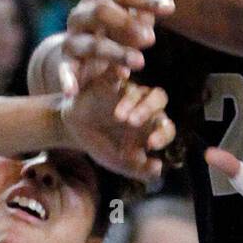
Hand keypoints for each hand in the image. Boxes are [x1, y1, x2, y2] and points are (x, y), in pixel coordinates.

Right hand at [59, 74, 174, 181]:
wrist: (76, 132)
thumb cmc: (104, 146)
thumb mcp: (119, 163)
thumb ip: (139, 169)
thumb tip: (158, 169)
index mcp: (151, 127)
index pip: (167, 127)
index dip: (163, 134)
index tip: (150, 145)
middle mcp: (143, 107)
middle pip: (159, 99)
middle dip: (149, 110)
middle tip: (132, 123)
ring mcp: (127, 93)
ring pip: (139, 89)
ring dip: (132, 101)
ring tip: (118, 116)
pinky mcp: (109, 83)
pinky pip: (116, 74)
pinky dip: (118, 73)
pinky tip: (119, 77)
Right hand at [61, 0, 175, 92]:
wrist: (78, 56)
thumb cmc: (111, 34)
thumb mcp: (128, 25)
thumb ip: (143, 18)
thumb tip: (162, 8)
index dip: (146, 1)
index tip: (169, 8)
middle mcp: (81, 14)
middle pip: (102, 11)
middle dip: (127, 23)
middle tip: (151, 39)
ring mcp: (72, 38)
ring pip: (92, 44)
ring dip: (116, 53)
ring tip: (139, 62)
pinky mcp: (65, 61)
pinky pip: (65, 69)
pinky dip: (67, 79)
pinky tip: (72, 92)